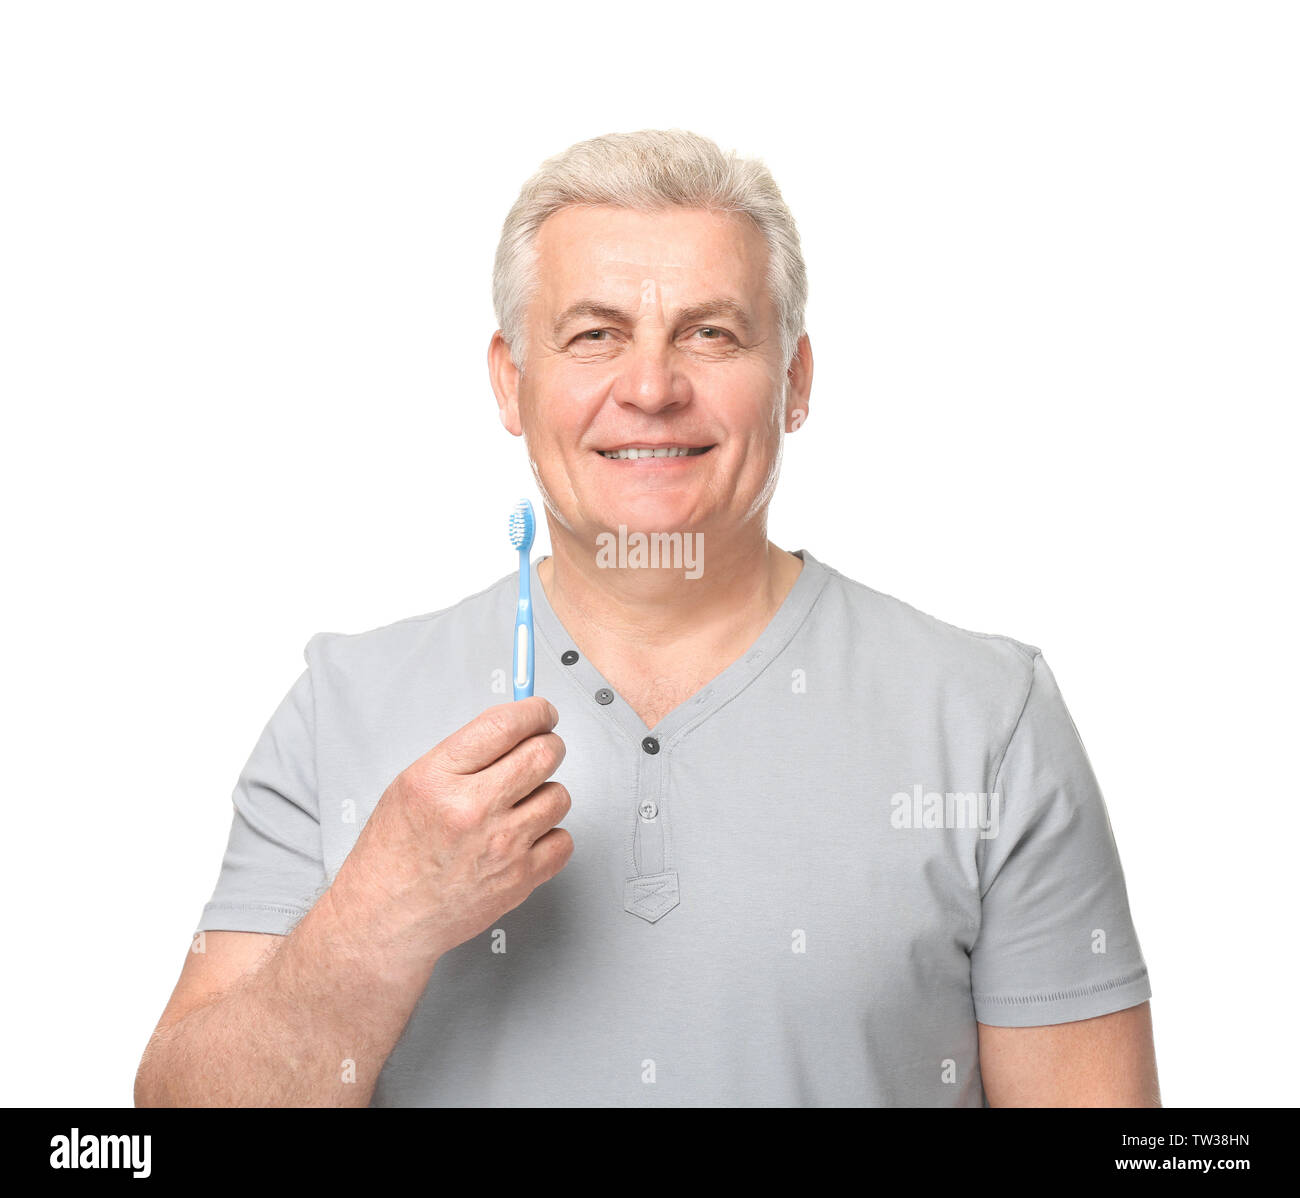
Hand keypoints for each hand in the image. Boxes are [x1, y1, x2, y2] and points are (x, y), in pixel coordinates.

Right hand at [329, 696, 572, 963]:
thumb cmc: (394, 852)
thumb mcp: (411, 784)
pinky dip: (549, 836)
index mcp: (439, 779)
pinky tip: (523, 838)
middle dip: (548, 745)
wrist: (386, 917)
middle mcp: (473, 809)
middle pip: (544, 754)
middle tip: (540, 750)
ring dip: (545, 794)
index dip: (534, 711)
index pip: (505, 726)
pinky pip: (563, 839)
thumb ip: (465, 754)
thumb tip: (516, 726)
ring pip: (559, 795)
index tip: (541, 713)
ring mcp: (501, 846)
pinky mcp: (520, 879)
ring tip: (518, 806)